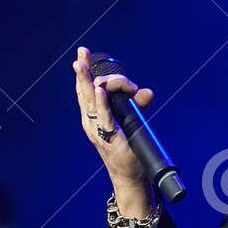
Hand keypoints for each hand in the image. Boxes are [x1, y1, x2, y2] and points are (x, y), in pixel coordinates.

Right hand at [73, 45, 153, 204]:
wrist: (130, 174)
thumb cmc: (128, 148)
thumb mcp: (132, 121)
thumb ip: (137, 104)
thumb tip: (147, 92)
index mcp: (94, 116)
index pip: (87, 90)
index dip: (85, 74)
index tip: (86, 56)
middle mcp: (92, 120)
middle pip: (84, 92)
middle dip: (82, 71)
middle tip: (80, 53)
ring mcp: (98, 128)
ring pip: (90, 101)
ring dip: (86, 81)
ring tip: (81, 64)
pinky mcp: (109, 136)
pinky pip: (104, 116)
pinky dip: (102, 103)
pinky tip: (99, 90)